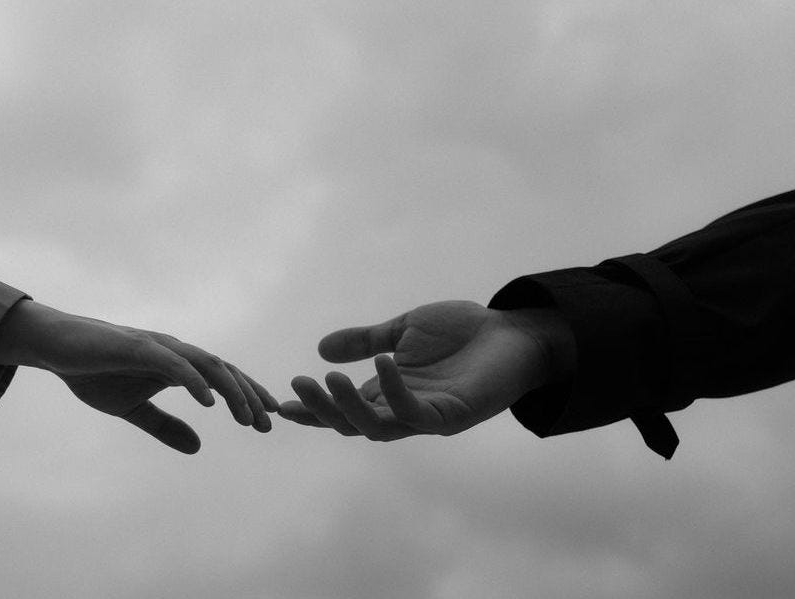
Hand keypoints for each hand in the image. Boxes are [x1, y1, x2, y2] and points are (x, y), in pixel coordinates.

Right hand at [0, 300, 276, 452]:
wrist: (56, 348)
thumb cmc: (92, 372)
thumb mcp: (133, 410)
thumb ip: (165, 427)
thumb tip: (198, 448)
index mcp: (178, 366)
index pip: (224, 378)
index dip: (249, 397)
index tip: (268, 421)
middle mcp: (176, 352)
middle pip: (225, 371)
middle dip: (250, 397)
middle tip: (268, 424)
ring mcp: (160, 347)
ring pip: (207, 365)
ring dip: (230, 390)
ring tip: (246, 416)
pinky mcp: (139, 347)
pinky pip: (174, 363)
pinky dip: (195, 380)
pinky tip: (209, 401)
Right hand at [279, 300, 573, 440]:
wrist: (514, 332)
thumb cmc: (464, 332)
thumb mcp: (404, 330)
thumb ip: (367, 341)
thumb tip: (322, 348)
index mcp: (390, 394)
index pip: (344, 410)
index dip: (312, 409)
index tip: (280, 402)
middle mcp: (404, 411)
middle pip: (352, 425)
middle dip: (321, 410)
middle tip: (296, 387)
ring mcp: (428, 416)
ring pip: (376, 427)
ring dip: (348, 408)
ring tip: (328, 380)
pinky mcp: (452, 415)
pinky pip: (414, 412)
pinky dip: (394, 391)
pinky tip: (383, 363)